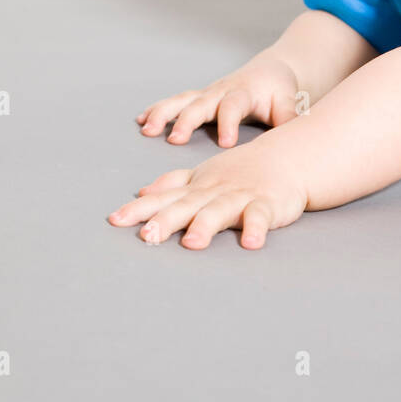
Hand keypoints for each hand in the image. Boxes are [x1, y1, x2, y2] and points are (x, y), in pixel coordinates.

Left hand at [107, 140, 308, 248]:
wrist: (286, 157)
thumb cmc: (241, 170)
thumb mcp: (203, 175)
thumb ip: (173, 184)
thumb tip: (143, 193)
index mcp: (197, 186)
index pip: (163, 198)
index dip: (139, 209)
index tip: (114, 220)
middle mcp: (213, 191)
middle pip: (186, 206)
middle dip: (166, 220)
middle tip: (147, 236)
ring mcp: (239, 197)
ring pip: (220, 211)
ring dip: (206, 226)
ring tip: (192, 243)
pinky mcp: (265, 205)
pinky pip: (260, 217)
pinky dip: (256, 228)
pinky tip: (251, 243)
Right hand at [136, 51, 302, 147]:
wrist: (271, 71)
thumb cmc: (279, 92)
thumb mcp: (288, 105)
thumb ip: (288, 122)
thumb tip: (294, 144)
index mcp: (244, 93)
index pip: (233, 107)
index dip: (228, 123)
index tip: (225, 144)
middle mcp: (222, 91)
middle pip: (200, 103)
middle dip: (186, 120)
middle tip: (174, 139)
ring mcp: (208, 94)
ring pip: (182, 101)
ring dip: (163, 114)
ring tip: (146, 128)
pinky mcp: (199, 98)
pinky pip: (175, 102)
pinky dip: (157, 110)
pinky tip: (141, 120)